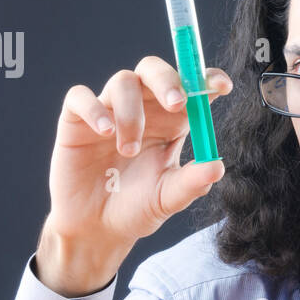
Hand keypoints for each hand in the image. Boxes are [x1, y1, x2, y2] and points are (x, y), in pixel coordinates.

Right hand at [47, 55, 231, 250]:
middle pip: (155, 70)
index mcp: (172, 122)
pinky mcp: (76, 121)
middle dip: (168, 80)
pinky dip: (94, 109)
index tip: (222, 86)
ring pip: (123, 81)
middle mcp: (143, 109)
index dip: (207, 79)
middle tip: (177, 103)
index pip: (191, 88)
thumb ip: (192, 182)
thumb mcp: (168, 198)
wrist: (97, 229)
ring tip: (128, 151)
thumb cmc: (137, 208)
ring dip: (132, 112)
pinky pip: (80, 96)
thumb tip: (217, 166)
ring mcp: (110, 111)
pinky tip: (105, 132)